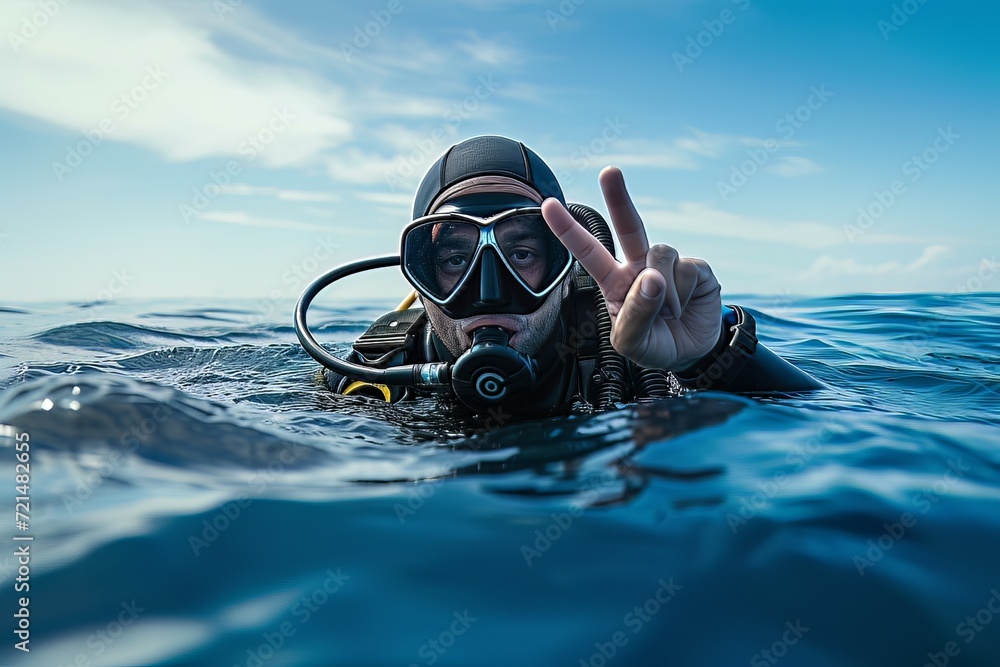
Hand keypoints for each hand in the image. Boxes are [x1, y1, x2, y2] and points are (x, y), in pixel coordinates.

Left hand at [541, 166, 722, 370]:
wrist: (691, 354)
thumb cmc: (653, 346)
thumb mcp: (632, 343)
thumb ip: (635, 315)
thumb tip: (652, 276)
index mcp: (614, 281)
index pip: (589, 252)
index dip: (568, 230)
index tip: (548, 205)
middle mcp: (639, 265)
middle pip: (629, 226)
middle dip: (618, 198)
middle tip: (609, 172)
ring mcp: (667, 264)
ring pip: (661, 254)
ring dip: (665, 292)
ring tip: (667, 315)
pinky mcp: (695, 267)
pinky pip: (687, 269)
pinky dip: (684, 295)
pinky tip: (685, 307)